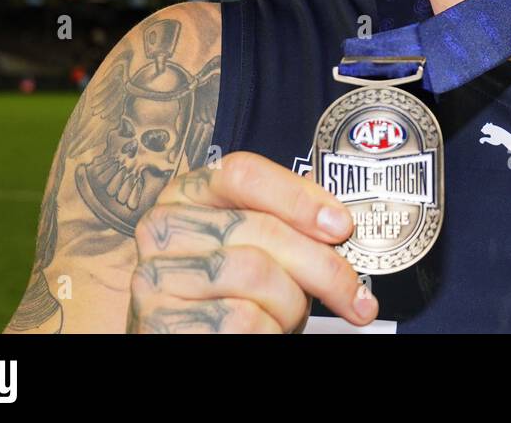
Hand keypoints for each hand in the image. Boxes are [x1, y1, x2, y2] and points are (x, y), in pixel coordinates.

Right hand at [127, 151, 376, 332]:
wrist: (192, 336)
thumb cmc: (227, 290)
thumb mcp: (252, 244)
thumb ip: (284, 223)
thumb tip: (337, 224)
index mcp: (187, 194)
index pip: (243, 174)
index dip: (298, 197)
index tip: (340, 226)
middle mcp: (164, 228)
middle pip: (262, 229)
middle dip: (322, 266)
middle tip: (354, 295)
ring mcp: (157, 275)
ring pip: (256, 275)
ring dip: (292, 304)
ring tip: (289, 316)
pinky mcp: (160, 321)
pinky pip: (242, 318)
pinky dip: (270, 330)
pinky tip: (265, 332)